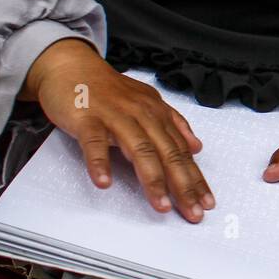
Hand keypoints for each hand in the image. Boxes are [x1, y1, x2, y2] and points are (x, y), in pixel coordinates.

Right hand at [19, 38, 212, 222]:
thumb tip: (196, 146)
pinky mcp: (87, 117)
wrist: (72, 66)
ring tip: (161, 205)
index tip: (207, 202)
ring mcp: (114, 116)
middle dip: (183, 185)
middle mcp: (141, 114)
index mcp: (157, 114)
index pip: (181, 151)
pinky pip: (94, 142)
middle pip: (167, 153)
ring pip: (139, 149)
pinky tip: (105, 182)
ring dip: (152, 179)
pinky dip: (100, 162)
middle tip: (193, 212)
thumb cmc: (109, 90)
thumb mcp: (147, 103)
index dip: (195, 178)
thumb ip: (173, 124)